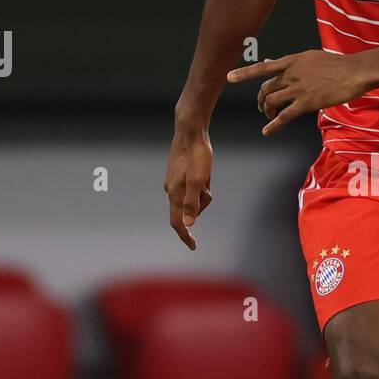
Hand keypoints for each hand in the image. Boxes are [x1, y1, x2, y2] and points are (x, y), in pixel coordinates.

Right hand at [164, 128, 213, 249]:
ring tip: (206, 175)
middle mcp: (171, 190)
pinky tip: (204, 171)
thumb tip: (189, 224)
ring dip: (203, 192)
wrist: (190, 132)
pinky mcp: (178, 174)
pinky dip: (202, 183)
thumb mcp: (198, 180)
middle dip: (202, 204)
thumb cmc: (197, 156)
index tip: (193, 247)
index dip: (185, 236)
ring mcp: (174, 181)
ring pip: (193, 197)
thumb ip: (192, 202)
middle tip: (207, 188)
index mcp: (175, 194)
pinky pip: (194, 186)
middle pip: (189, 210)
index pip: (177, 222)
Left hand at [226, 50, 370, 135]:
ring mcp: (298, 89)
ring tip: (268, 117)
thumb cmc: (336, 65)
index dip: (244, 73)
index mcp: (292, 61)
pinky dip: (273, 125)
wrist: (353, 72)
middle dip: (260, 100)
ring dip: (267, 111)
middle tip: (261, 107)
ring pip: (272, 102)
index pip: (263, 67)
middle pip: (266, 88)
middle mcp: (291, 74)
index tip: (230, 77)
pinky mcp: (306, 103)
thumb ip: (291, 62)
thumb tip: (271, 61)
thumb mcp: (310, 58)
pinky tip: (267, 131)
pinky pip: (284, 116)